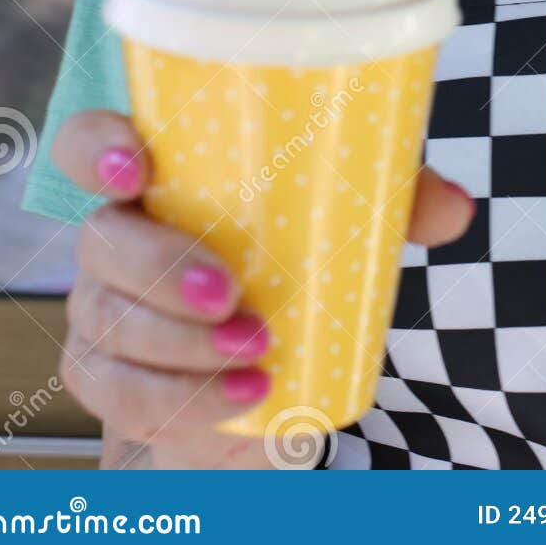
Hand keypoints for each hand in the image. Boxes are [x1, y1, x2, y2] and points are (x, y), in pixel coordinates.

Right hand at [51, 109, 474, 467]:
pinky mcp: (113, 380)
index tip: (137, 167)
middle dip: (158, 269)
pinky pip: (115, 394)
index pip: (91, 142)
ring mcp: (105, 310)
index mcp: (162, 177)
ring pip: (104, 321)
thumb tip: (454, 208)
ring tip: (255, 353)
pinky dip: (176, 402)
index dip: (96, 146)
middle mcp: (117, 236)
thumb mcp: (346, 219)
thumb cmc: (295, 258)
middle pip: (98, 240)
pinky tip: (240, 400)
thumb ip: (394, 198)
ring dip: (177, 345)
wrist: (269, 367)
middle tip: (230, 295)